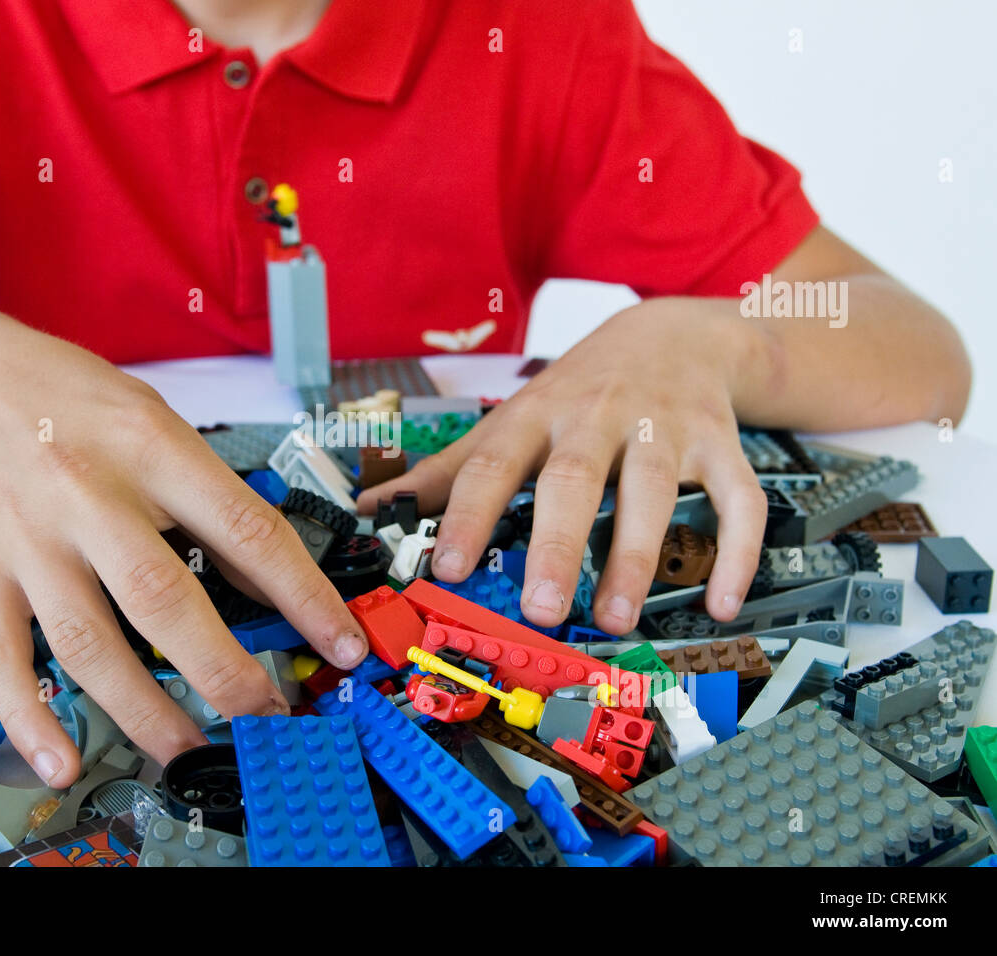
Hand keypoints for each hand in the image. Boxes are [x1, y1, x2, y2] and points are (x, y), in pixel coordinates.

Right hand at [0, 312, 367, 785]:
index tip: (340, 644)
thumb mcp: (155, 421)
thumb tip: (264, 581)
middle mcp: (87, 497)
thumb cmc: (67, 399)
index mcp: (150, 449)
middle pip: (164, 600)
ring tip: (190, 752)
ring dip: (144, 711)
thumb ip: (205, 494)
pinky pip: (0, 660)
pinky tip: (60, 763)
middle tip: (268, 717)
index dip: (303, 595)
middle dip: (225, 672)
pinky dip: (30, 719)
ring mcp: (27, 541)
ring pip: (87, 643)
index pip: (246, 530)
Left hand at [358, 303, 766, 635]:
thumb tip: (372, 509)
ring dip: (633, 557)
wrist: (673, 334)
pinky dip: (735, 551)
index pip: (492, 466)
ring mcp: (661, 430)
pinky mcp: (717, 443)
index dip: (466, 515)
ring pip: (652, 492)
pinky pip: (736, 499)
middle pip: (572, 481)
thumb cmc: (577, 391)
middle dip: (555, 546)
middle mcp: (597, 419)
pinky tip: (721, 601)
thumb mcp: (509, 420)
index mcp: (535, 416)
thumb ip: (446, 471)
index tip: (448, 567)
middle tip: (541, 609)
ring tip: (614, 617)